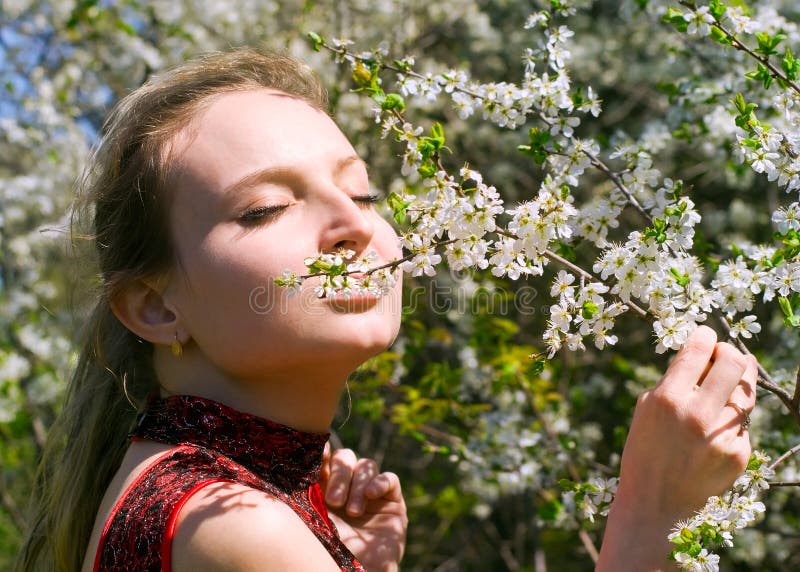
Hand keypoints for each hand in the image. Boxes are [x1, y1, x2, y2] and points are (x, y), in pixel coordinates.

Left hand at [320, 445, 406, 571]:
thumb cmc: (324, 550)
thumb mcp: (310, 514)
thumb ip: (308, 483)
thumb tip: (314, 449)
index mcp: (323, 487)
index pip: (325, 457)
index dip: (323, 451)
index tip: (319, 451)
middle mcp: (347, 487)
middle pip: (345, 458)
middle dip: (340, 475)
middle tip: (333, 502)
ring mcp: (370, 493)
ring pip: (367, 465)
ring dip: (357, 484)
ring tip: (352, 512)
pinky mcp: (392, 501)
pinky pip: (390, 478)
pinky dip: (380, 482)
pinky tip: (371, 496)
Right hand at [598, 325, 757, 569]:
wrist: (654, 502)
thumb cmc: (644, 450)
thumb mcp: (646, 409)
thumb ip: (673, 381)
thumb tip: (702, 356)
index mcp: (667, 398)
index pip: (697, 349)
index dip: (705, 334)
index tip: (706, 334)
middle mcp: (697, 414)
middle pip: (733, 363)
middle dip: (730, 352)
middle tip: (725, 354)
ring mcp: (721, 435)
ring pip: (747, 393)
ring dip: (740, 381)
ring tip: (733, 378)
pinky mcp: (738, 454)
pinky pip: (743, 424)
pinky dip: (733, 419)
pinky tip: (718, 425)